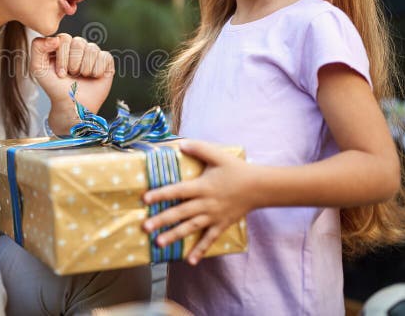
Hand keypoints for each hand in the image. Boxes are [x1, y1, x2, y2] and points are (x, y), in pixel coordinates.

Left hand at [30, 34, 114, 133]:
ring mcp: (92, 52)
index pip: (64, 38)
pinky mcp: (106, 60)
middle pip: (79, 42)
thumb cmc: (55, 87)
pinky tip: (93, 77)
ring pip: (92, 49)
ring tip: (81, 77)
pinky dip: (97, 71)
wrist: (72, 105)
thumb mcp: (38, 68)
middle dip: (74, 64)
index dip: (62, 58)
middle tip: (71, 76)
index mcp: (62, 44)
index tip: (60, 74)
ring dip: (85, 69)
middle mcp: (77, 45)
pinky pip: (104, 57)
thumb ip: (37, 47)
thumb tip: (55, 38)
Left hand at [141, 140, 255, 264]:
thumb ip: (199, 148)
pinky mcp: (221, 225)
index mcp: (202, 186)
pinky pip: (209, 240)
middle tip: (145, 227)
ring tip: (158, 244)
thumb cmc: (237, 170)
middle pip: (180, 213)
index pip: (177, 191)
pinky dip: (200, 250)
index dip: (160, 194)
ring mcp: (213, 217)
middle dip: (161, 220)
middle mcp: (205, 204)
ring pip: (190, 228)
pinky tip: (189, 261)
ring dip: (174, 236)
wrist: (260, 187)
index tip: (145, 199)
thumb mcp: (218, 155)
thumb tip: (180, 144)